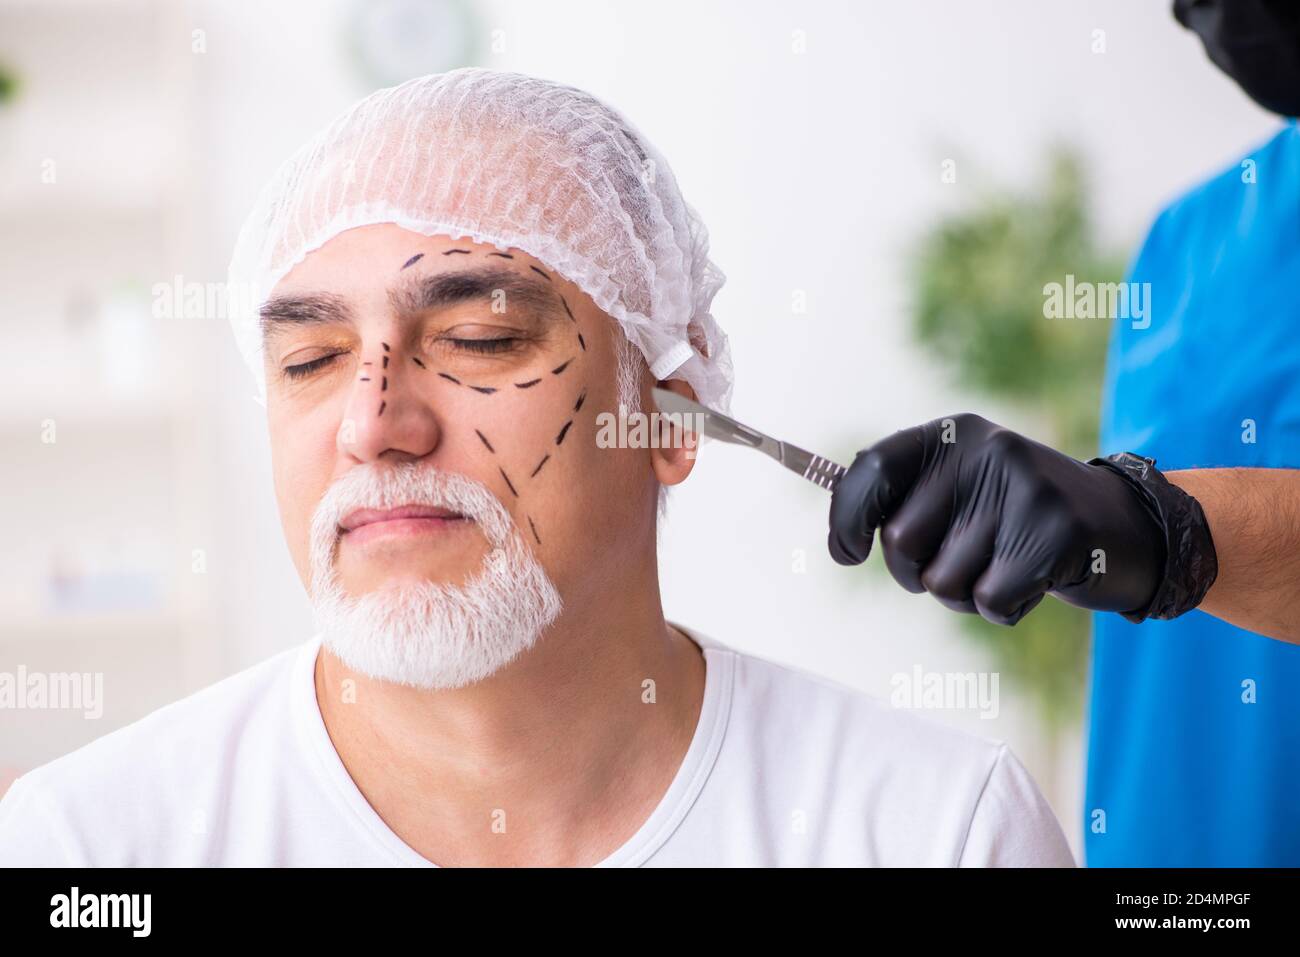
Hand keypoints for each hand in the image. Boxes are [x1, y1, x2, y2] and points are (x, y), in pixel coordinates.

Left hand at [827, 414, 1163, 624]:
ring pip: (942, 581)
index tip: (849, 553)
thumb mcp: (962, 488)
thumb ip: (904, 502)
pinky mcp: (1057, 532)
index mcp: (951, 434)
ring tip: (1005, 567)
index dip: (848, 518)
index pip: (873, 470)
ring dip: (964, 595)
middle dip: (918, 572)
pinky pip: (989, 600)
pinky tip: (1035, 583)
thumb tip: (840, 542)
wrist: (1126, 527)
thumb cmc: (1018, 518)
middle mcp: (984, 449)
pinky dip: (1004, 609)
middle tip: (964, 562)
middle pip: (901, 541)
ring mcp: (1023, 488)